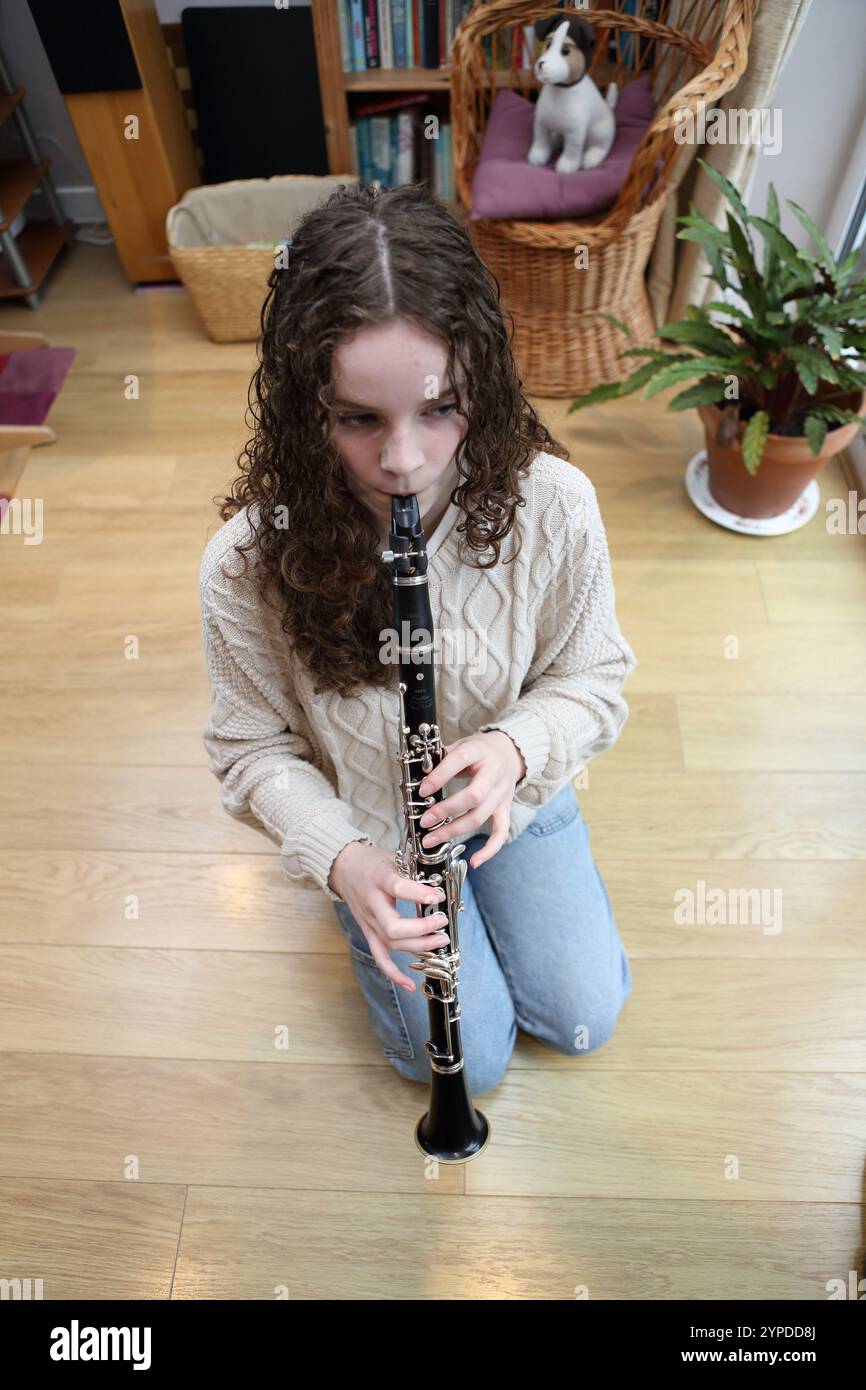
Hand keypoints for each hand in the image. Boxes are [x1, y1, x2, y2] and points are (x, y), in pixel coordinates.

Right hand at [328, 841, 451, 991]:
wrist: (343, 867)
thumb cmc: (372, 862)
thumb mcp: (393, 857)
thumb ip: (414, 869)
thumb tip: (441, 882)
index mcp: (379, 879)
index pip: (398, 888)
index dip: (420, 894)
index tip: (439, 894)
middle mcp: (372, 903)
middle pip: (393, 927)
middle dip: (422, 929)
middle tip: (442, 922)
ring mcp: (368, 921)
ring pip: (391, 943)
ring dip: (418, 947)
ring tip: (441, 941)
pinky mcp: (368, 932)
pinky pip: (379, 957)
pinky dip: (393, 973)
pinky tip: (409, 984)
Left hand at [416, 730, 525, 869]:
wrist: (509, 752)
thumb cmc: (478, 750)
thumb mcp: (460, 743)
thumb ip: (441, 756)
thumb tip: (417, 770)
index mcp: (479, 751)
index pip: (460, 761)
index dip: (440, 776)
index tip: (422, 790)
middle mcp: (494, 773)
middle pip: (474, 796)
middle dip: (446, 810)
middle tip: (424, 821)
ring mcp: (501, 794)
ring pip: (480, 816)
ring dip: (454, 831)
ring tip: (431, 840)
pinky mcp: (505, 809)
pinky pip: (501, 832)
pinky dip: (490, 849)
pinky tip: (474, 862)